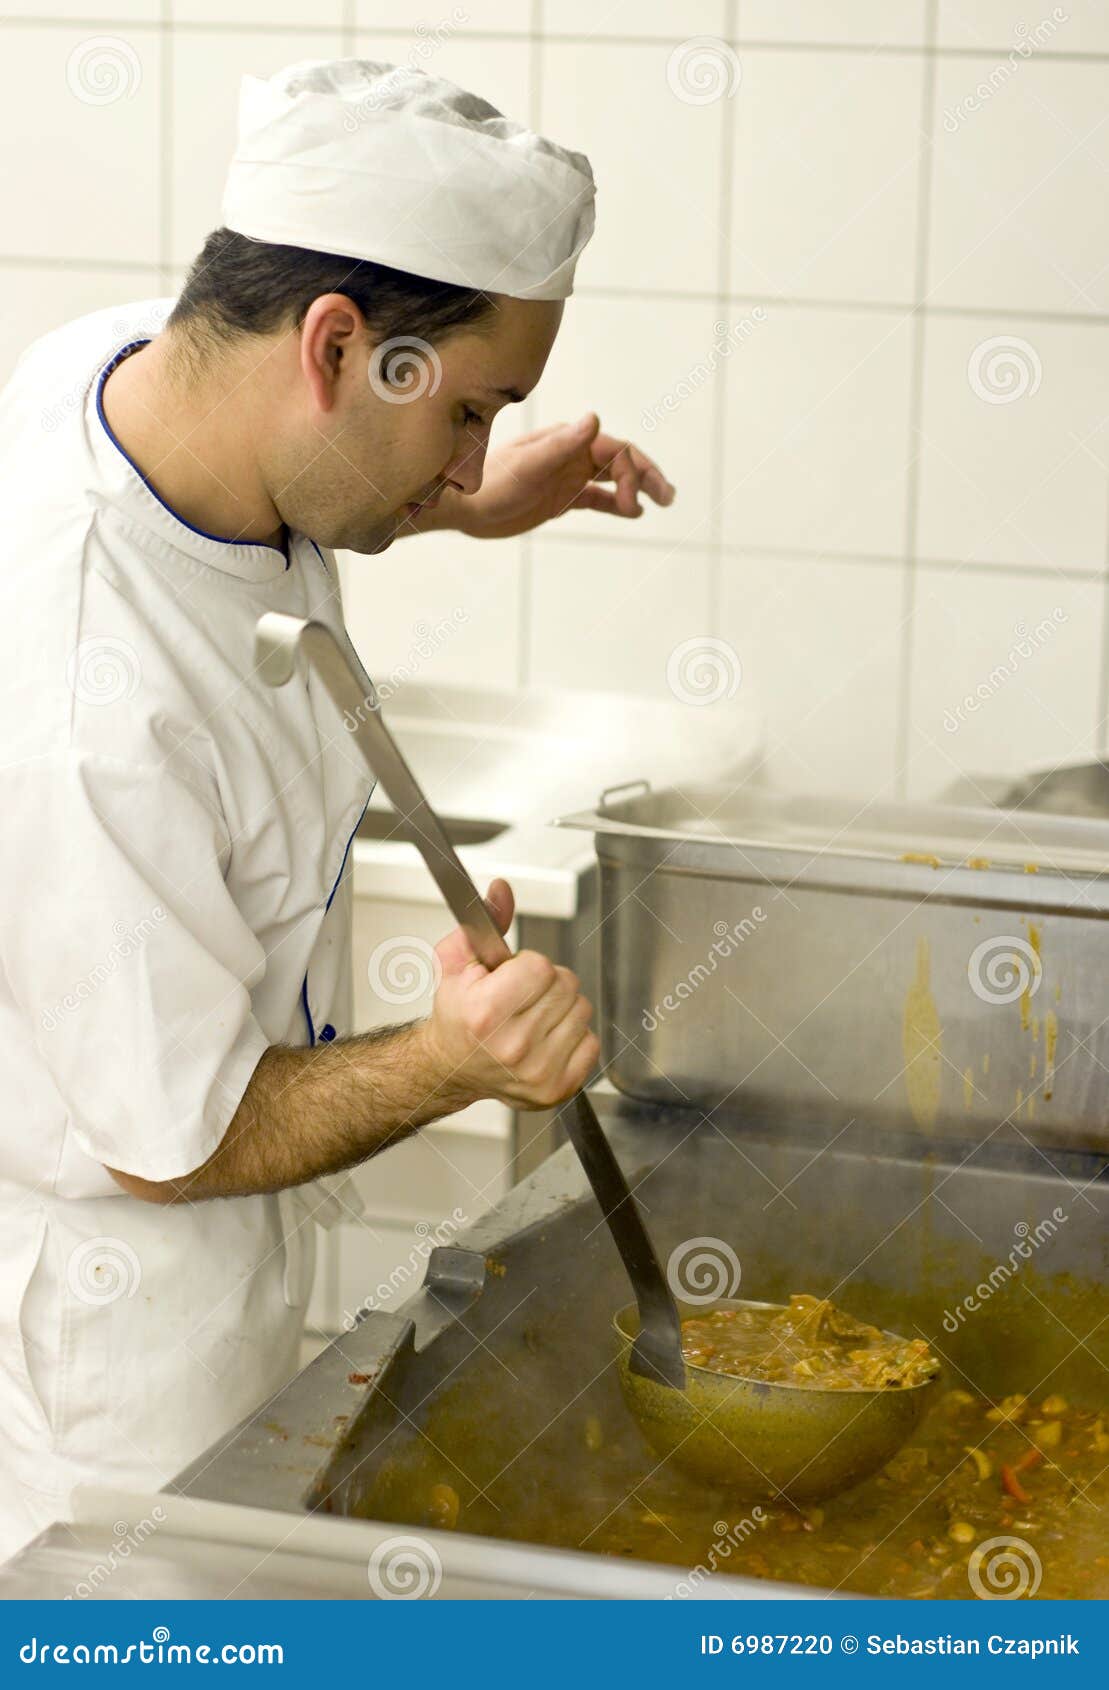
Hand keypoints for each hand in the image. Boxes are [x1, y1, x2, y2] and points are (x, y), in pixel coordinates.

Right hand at [422, 878, 599, 1109]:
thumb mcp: (456, 964)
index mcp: (485, 1015)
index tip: (511, 978)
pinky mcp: (558, 1088)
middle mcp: (513, 1047)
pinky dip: (573, 1036)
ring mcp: (538, 1072)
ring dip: (562, 1008)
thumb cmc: (457, 1017)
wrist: (453, 1068)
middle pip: (566, 986)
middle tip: (522, 998)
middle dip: (547, 984)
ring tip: (533, 1018)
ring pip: (582, 1011)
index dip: (527, 966)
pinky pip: (592, 1042)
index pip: (540, 967)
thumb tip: (502, 891)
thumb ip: (482, 922)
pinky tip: (545, 1040)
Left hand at [431, 413, 675, 539]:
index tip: (632, 505)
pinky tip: (633, 514)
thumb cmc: (490, 484)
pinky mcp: (560, 498)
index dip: (632, 474)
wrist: (463, 507)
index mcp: (567, 442)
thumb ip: (562, 444)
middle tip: (668, 497)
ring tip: (663, 502)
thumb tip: (595, 418)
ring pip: (613, 478)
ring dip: (638, 487)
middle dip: (646, 476)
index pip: (615, 451)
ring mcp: (568, 476)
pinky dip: (616, 504)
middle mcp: (571, 454)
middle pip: (621, 460)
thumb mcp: (528, 465)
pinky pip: (596, 498)